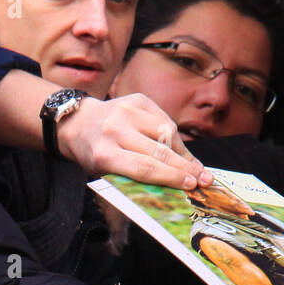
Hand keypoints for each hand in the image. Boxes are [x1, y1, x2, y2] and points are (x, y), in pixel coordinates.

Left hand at [59, 93, 211, 188]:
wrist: (79, 123)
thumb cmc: (95, 155)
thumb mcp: (108, 173)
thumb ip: (137, 179)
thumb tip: (176, 185)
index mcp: (104, 154)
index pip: (144, 168)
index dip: (171, 177)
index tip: (191, 185)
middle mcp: (115, 129)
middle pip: (159, 151)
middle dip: (185, 167)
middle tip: (204, 178)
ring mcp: (126, 110)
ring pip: (167, 132)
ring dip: (183, 152)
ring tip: (194, 167)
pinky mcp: (138, 99)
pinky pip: (164, 120)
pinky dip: (174, 137)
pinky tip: (179, 149)